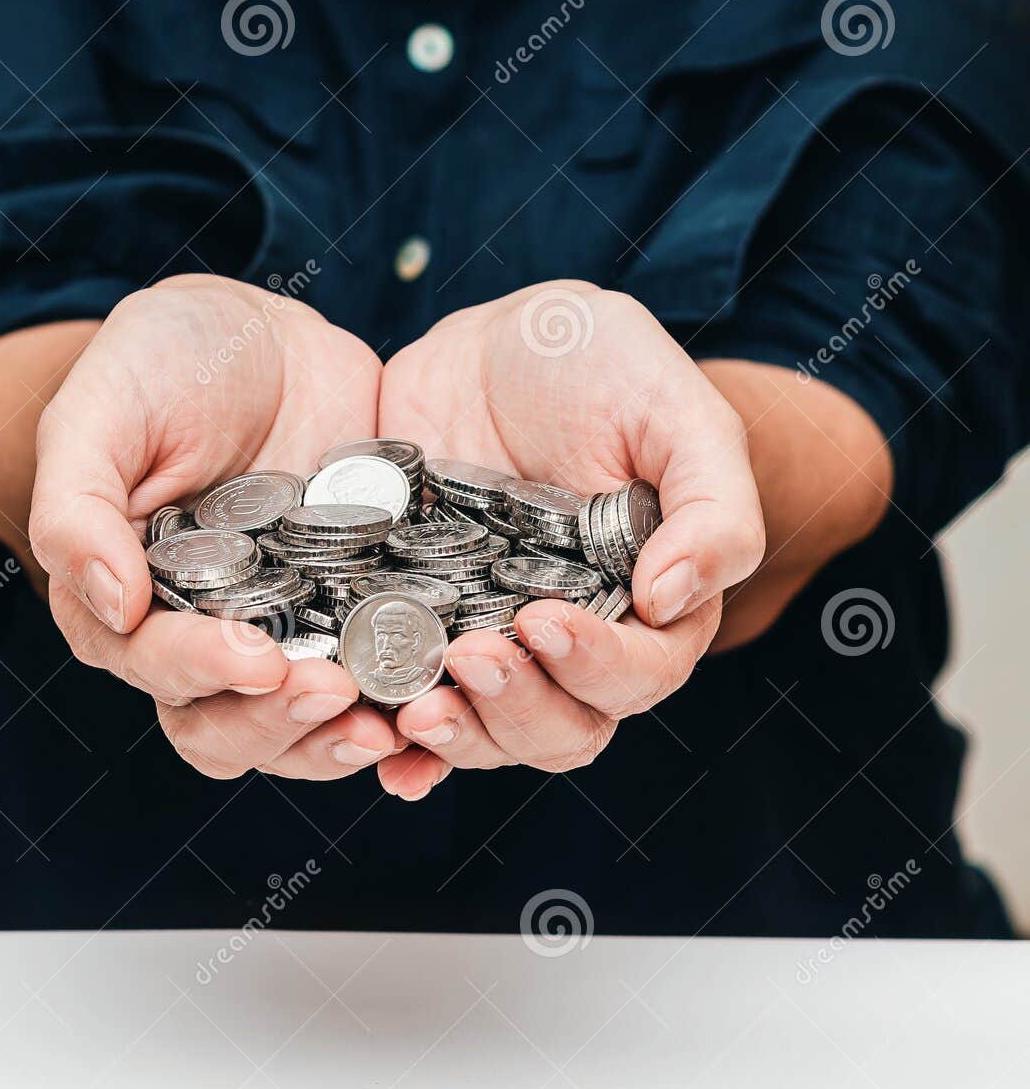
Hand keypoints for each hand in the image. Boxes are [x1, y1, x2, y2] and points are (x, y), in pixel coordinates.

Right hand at [29, 276, 398, 779]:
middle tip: (337, 692)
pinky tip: (436, 705)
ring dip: (335, 740)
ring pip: (295, 726)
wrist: (264, 333)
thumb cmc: (161, 359)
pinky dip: (399, 708)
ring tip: (388, 723)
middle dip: (277, 722)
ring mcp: (283, 629)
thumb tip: (116, 606)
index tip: (257, 658)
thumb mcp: (103, 406)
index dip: (199, 671)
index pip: (150, 663)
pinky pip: (373, 681)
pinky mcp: (352, 612)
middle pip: (222, 726)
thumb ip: (79, 504)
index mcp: (126, 595)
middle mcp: (200, 631)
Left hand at [375, 282, 764, 797]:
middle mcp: (574, 641)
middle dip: (517, 707)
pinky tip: (378, 744)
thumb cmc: (603, 367)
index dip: (597, 665)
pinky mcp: (420, 628)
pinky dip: (396, 742)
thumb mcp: (675, 411)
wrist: (491, 344)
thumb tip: (669, 600)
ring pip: (487, 734)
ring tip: (412, 710)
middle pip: (562, 727)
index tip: (543, 619)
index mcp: (651, 604)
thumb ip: (710, 506)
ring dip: (456, 736)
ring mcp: (492, 640)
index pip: (640, 673)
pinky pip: (409, 706)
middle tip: (470, 657)